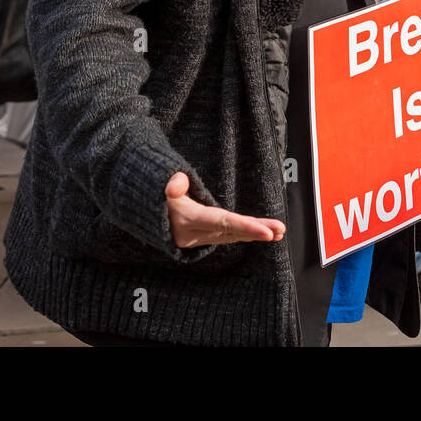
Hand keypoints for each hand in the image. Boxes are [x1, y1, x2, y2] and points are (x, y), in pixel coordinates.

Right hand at [165, 171, 285, 248]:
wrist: (141, 211)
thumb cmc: (154, 191)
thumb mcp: (159, 183)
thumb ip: (171, 182)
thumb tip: (177, 183)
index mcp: (187, 219)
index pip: (221, 223)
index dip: (245, 227)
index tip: (268, 232)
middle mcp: (193, 233)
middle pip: (230, 232)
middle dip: (255, 231)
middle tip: (279, 231)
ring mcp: (196, 238)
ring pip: (230, 236)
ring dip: (253, 233)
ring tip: (279, 231)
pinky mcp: (200, 238)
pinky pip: (225, 236)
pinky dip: (242, 234)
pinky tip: (260, 233)